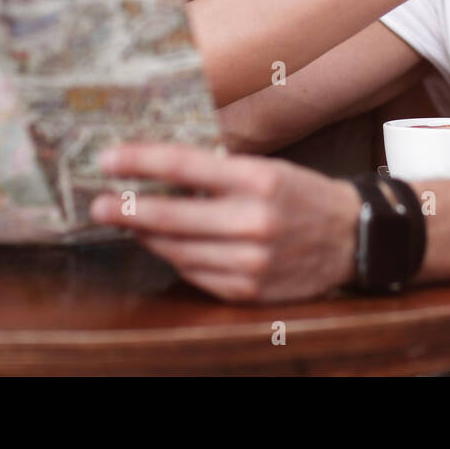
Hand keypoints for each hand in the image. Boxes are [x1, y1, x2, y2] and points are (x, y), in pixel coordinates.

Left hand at [89, 144, 359, 301]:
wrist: (351, 238)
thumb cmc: (302, 195)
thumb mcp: (268, 169)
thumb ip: (218, 171)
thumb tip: (158, 170)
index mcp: (260, 180)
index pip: (185, 166)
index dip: (140, 161)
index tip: (108, 159)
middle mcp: (255, 221)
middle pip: (172, 215)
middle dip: (127, 208)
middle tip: (98, 204)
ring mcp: (251, 260)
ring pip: (178, 249)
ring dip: (147, 235)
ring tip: (127, 221)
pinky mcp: (248, 289)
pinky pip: (195, 273)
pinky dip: (176, 257)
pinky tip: (165, 244)